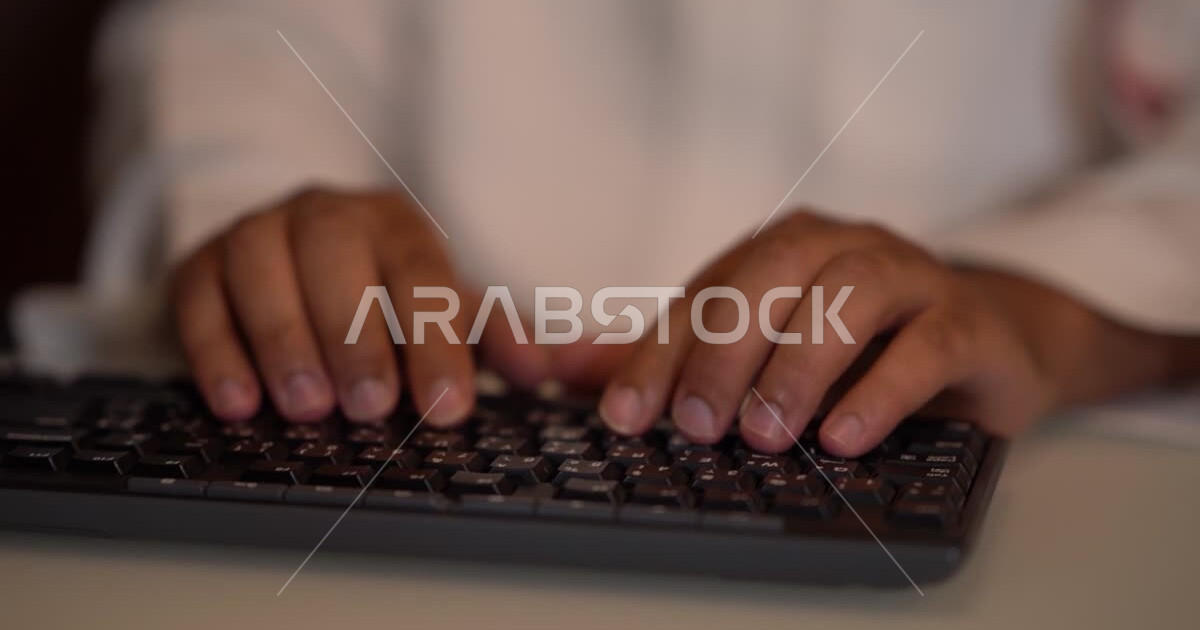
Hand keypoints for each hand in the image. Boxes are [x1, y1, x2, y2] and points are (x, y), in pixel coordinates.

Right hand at [170, 187, 546, 424]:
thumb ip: (491, 337)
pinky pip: (199, 297)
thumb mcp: (444, 311)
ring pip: (261, 268)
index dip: (434, 340)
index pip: (420, 273)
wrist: (296, 259)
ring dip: (284, 340)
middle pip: (336, 259)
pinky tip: (237, 404)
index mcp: (395, 224)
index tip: (446, 406)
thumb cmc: (383, 296)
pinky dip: (215, 351)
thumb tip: (538, 368)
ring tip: (307, 408)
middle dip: (354, 336)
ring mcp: (257, 231)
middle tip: (369, 407)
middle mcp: (325, 214)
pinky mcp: (198, 263)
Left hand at [597, 209, 1159, 455]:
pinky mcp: (969, 322)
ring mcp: (911, 276)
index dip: (660, 354)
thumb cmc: (858, 350)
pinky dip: (883, 388)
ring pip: (853, 296)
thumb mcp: (760, 353)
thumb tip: (563, 369)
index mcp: (782, 252)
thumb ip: (669, 357)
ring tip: (766, 432)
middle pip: (775, 276)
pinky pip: (929, 343)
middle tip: (699, 423)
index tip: (626, 415)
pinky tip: (843, 437)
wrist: (986, 342)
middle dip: (726, 351)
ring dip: (801, 365)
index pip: (708, 295)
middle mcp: (842, 249)